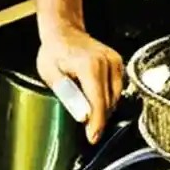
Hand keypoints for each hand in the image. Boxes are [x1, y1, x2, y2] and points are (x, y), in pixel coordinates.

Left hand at [36, 27, 123, 143]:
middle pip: (109, 102)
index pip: (98, 101)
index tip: (93, 138)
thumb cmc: (54, 52)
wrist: (64, 31)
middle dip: (99, 119)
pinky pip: (118, 89)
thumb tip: (83, 116)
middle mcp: (107, 62)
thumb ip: (67, 95)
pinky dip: (108, 98)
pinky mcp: (119, 63)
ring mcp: (115, 62)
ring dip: (104, 109)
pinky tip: (96, 100)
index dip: (97, 123)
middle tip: (88, 130)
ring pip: (116, 97)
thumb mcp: (50, 74)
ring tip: (90, 113)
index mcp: (89, 65)